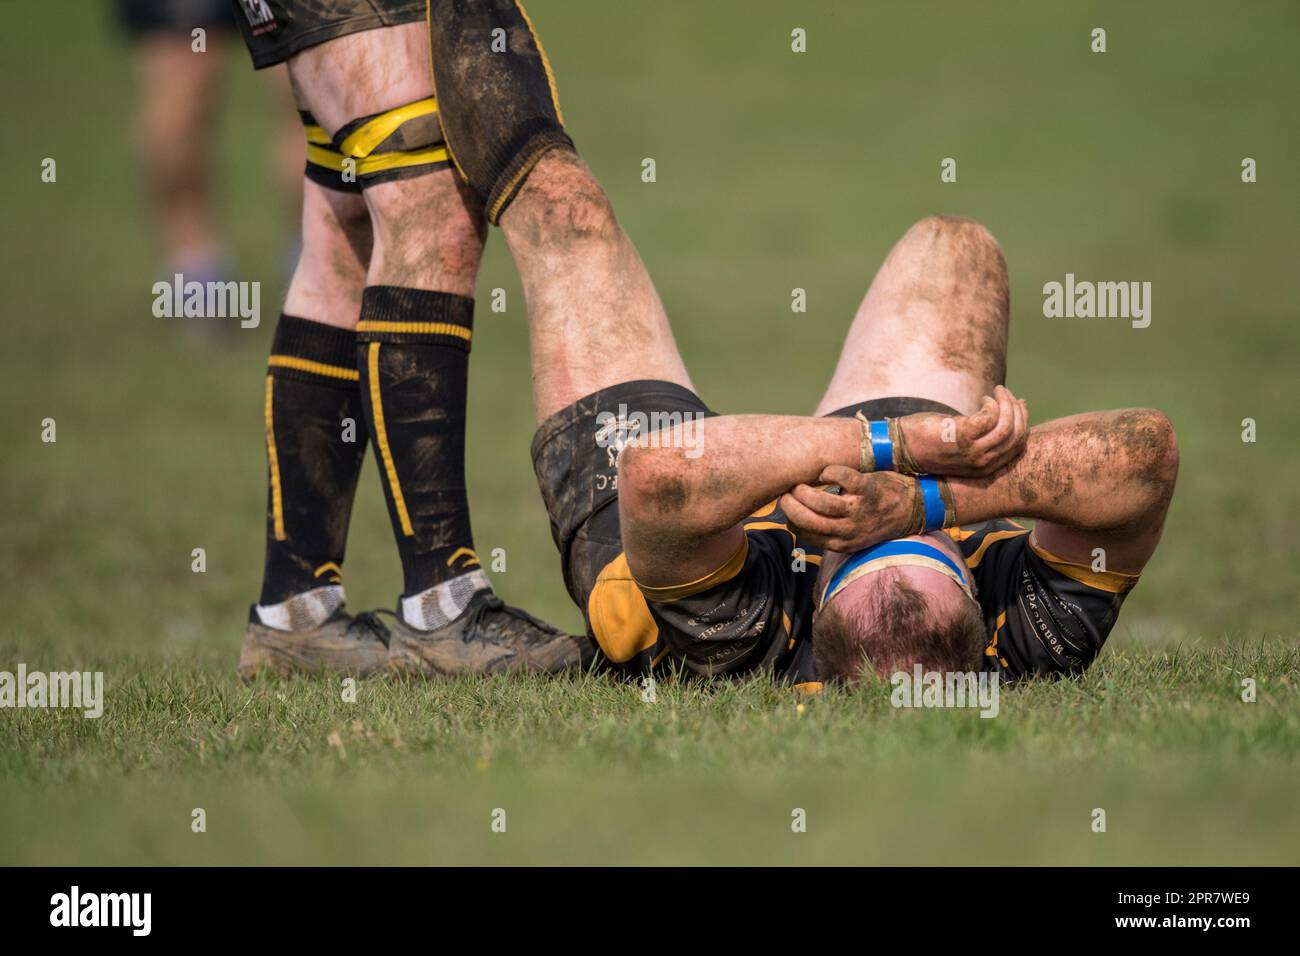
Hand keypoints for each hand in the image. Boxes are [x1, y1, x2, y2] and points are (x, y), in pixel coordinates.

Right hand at [779, 468, 917, 552]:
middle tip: (786, 493)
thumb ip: (831, 530)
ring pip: (821, 503)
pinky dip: (828, 473)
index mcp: (843, 543)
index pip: (805, 533)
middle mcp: (850, 531)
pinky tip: (825, 473)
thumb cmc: (879, 518)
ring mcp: (860, 510)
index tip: (786, 506)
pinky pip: (840, 478)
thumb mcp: (854, 534)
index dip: (790, 519)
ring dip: (805, 491)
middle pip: (808, 520)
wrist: (916, 507)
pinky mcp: (868, 489)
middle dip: (791, 505)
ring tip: (801, 484)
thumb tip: (798, 519)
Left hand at [897, 385, 1027, 476]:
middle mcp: (983, 463)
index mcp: (986, 467)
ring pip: (1006, 426)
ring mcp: (973, 452)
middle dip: (1017, 410)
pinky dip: (991, 404)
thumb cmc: (930, 444)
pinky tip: (983, 398)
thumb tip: (1000, 416)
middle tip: (1008, 394)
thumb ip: (981, 439)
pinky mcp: (962, 437)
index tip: (1020, 405)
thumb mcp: (962, 446)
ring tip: (999, 391)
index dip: (1023, 422)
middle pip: (1016, 435)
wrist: (902, 448)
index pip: (1018, 445)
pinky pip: (990, 417)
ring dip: (1006, 404)